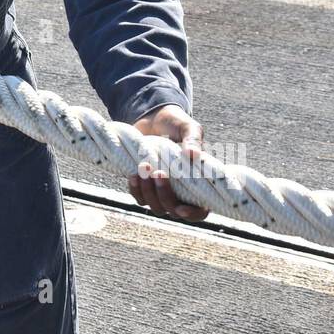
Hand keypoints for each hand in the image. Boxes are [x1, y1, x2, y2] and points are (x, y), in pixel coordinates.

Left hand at [128, 104, 207, 221]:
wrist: (153, 119)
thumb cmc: (176, 125)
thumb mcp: (188, 128)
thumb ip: (193, 139)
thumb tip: (192, 155)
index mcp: (199, 185)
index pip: (200, 211)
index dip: (192, 214)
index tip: (181, 208)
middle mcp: (181, 193)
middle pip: (174, 211)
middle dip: (165, 196)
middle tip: (159, 173)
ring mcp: (162, 192)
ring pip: (156, 207)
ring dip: (149, 193)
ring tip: (145, 169)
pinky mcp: (145, 187)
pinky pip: (140, 198)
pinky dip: (136, 189)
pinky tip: (133, 175)